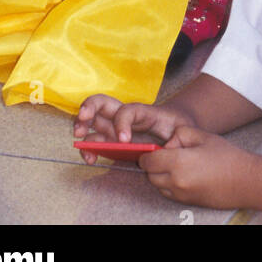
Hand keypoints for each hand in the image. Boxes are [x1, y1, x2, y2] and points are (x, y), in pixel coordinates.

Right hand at [74, 95, 193, 164]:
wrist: (176, 128)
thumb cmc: (178, 127)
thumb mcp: (182, 129)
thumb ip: (177, 138)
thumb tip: (168, 148)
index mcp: (141, 111)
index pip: (127, 111)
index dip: (122, 124)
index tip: (124, 141)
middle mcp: (124, 116)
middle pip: (100, 103)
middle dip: (88, 109)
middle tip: (81, 126)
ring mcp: (114, 128)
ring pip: (91, 120)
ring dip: (81, 128)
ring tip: (79, 142)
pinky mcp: (110, 141)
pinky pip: (93, 142)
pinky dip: (87, 149)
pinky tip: (90, 158)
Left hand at [140, 125, 253, 208]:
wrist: (245, 181)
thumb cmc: (227, 156)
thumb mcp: (203, 136)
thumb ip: (180, 134)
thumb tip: (167, 143)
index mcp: (178, 162)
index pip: (148, 161)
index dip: (147, 154)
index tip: (153, 149)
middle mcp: (176, 182)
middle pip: (150, 175)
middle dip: (153, 165)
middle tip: (165, 154)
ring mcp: (181, 195)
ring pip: (158, 186)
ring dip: (160, 175)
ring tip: (176, 164)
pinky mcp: (186, 203)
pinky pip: (168, 193)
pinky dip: (169, 185)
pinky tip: (184, 174)